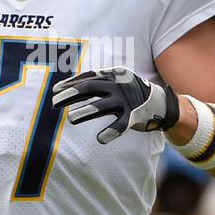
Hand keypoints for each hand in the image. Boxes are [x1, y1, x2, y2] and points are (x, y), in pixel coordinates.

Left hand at [52, 66, 178, 144]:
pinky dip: (111, 132)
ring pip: (102, 106)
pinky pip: (121, 125)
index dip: (70, 83)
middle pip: (90, 88)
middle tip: (53, 103)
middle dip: (71, 95)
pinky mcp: (135, 116)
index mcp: (113, 75)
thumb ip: (96, 84)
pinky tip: (100, 139)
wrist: (160, 102)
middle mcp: (118, 86)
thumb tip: (66, 88)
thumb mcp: (115, 82)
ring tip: (71, 119)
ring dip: (85, 112)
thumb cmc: (129, 93)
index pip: (88, 77)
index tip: (55, 90)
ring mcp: (126, 101)